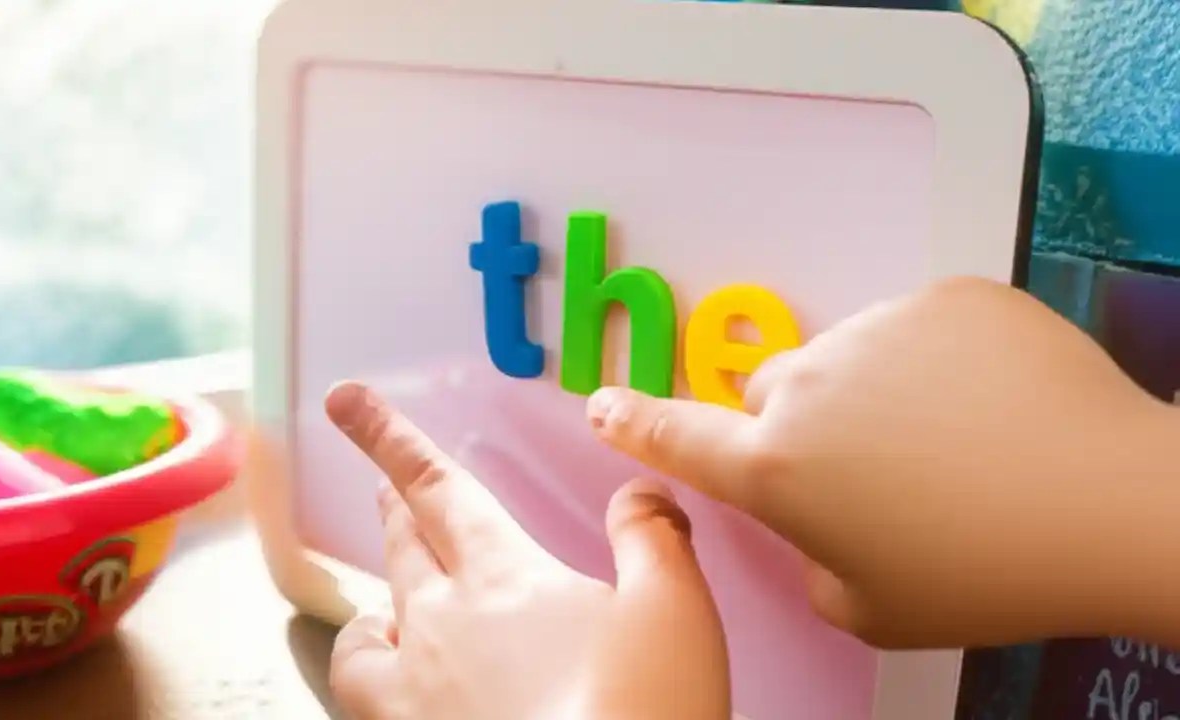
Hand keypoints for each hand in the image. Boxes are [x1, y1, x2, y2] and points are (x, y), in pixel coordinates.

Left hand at [323, 381, 729, 719]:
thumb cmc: (641, 712)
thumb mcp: (673, 610)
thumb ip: (652, 537)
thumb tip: (640, 489)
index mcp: (502, 577)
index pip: (439, 488)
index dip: (390, 438)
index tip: (345, 400)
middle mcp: (441, 625)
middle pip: (403, 546)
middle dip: (394, 506)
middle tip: (386, 486)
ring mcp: (415, 692)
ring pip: (368, 628)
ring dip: (379, 601)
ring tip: (390, 605)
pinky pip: (365, 695)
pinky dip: (374, 673)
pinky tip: (400, 683)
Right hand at [588, 277, 1177, 648]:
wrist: (1109, 500)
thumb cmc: (982, 573)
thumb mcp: (868, 605)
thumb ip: (810, 555)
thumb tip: (818, 515)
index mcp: (778, 467)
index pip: (677, 438)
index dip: (633, 422)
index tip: (600, 402)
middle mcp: (807, 385)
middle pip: (772, 394)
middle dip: (799, 427)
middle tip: (873, 473)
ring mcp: (876, 329)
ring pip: (846, 358)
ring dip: (873, 393)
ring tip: (953, 442)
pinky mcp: (943, 295)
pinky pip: (913, 328)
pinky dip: (936, 361)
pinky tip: (991, 402)